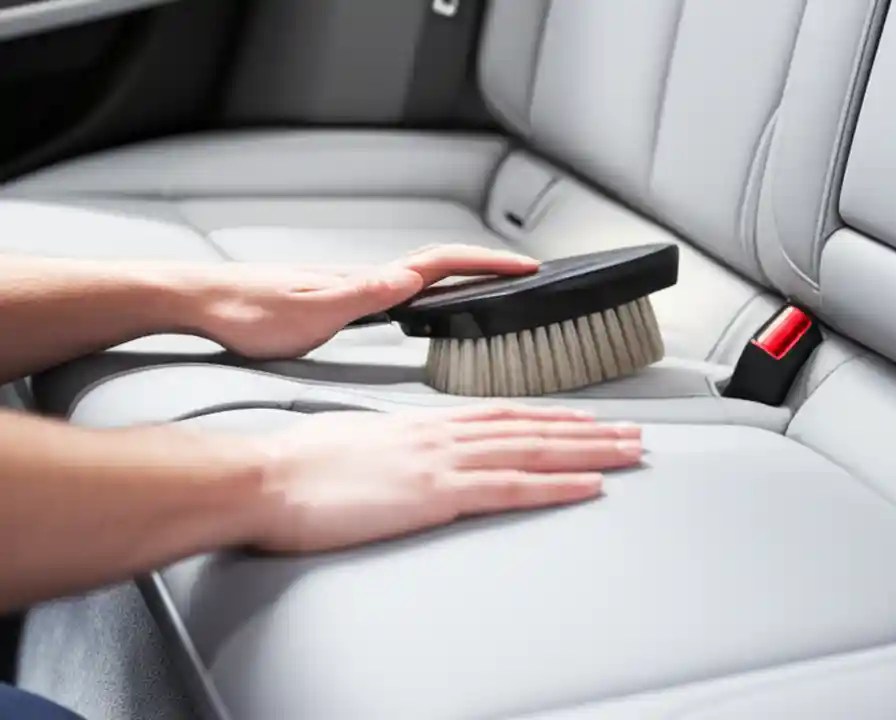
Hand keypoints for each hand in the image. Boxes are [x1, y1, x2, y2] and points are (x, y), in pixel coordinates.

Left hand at [186, 245, 538, 358]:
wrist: (199, 301)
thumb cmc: (244, 311)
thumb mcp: (308, 312)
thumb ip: (361, 295)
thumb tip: (408, 278)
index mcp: (364, 279)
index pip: (439, 263)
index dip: (486, 263)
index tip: (524, 267)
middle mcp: (361, 276)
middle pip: (438, 262)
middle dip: (485, 265)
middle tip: (521, 273)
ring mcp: (349, 284)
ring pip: (419, 273)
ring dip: (460, 274)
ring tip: (489, 284)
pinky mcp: (335, 297)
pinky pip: (397, 289)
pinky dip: (427, 289)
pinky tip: (424, 303)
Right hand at [247, 404, 641, 552]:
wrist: (265, 475)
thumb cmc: (298, 466)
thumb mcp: (356, 444)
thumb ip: (392, 447)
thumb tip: (402, 454)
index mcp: (422, 424)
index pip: (502, 414)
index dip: (549, 415)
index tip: (583, 417)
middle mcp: (442, 435)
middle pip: (532, 427)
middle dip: (588, 431)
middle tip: (631, 432)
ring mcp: (444, 460)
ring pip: (534, 450)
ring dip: (590, 451)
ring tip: (630, 450)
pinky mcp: (438, 492)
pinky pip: (511, 487)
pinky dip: (556, 485)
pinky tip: (589, 485)